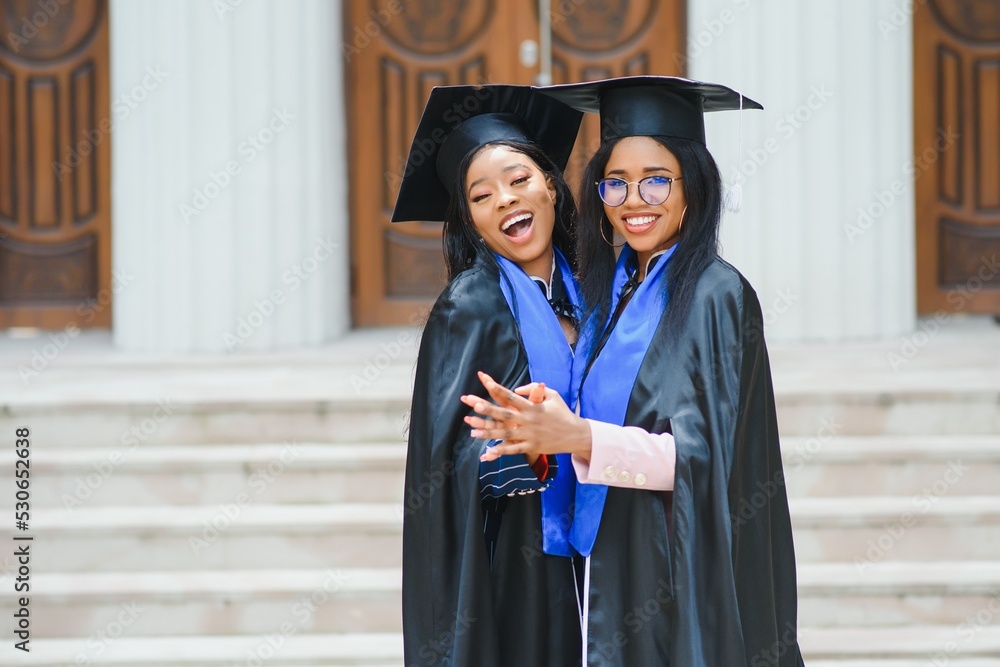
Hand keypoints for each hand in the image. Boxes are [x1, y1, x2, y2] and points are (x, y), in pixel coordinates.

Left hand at [460, 371, 590, 461]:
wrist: (575, 434)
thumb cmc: (562, 413)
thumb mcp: (553, 395)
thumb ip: (535, 389)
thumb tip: (517, 389)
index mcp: (532, 406)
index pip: (511, 396)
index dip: (498, 389)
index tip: (485, 382)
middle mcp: (529, 420)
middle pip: (505, 415)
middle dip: (489, 411)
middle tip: (474, 406)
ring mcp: (530, 434)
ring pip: (505, 434)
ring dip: (488, 433)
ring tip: (473, 431)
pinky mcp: (532, 446)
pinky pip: (514, 449)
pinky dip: (502, 450)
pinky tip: (489, 451)